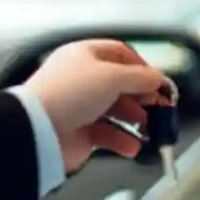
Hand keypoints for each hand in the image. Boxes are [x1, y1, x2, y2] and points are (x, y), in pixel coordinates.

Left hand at [22, 39, 171, 171]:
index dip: (141, 66)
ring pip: (117, 112)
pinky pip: (108, 135)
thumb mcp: (113, 77)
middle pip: (121, 85)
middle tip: (160, 108)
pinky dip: (123, 141)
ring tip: (150, 129)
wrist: (38, 129)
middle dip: (142, 97)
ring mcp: (80, 107)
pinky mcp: (79, 132)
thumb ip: (141, 77)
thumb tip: (159, 79)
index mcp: (84, 56)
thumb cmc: (69, 93)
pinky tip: (132, 146)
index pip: (120, 54)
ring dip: (136, 121)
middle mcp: (82, 79)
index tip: (158, 82)